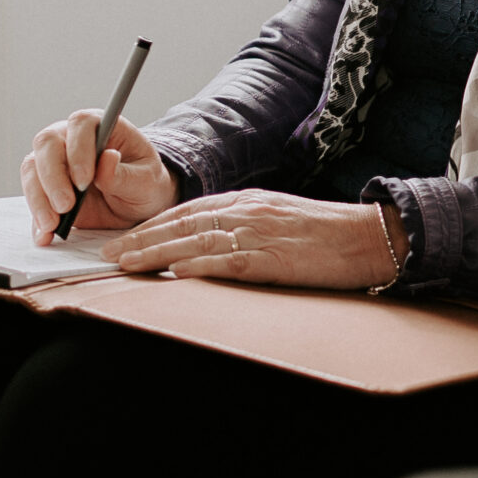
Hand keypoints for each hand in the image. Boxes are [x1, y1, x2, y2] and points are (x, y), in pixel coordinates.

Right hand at [21, 113, 175, 243]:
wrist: (136, 205)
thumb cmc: (145, 183)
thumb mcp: (145, 180)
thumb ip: (124, 173)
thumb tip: (107, 158)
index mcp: (101, 126)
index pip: (81, 123)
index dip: (78, 150)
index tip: (85, 180)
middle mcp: (70, 138)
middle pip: (47, 144)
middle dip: (53, 177)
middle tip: (66, 206)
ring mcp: (53, 161)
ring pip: (32, 169)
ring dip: (39, 198)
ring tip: (53, 224)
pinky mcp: (44, 187)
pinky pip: (32, 197)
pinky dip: (36, 217)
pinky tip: (44, 234)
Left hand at [107, 191, 403, 289]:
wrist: (370, 237)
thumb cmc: (328, 233)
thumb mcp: (281, 217)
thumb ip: (246, 224)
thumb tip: (210, 241)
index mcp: (249, 201)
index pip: (189, 211)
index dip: (153, 225)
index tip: (125, 238)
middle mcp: (247, 213)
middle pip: (182, 224)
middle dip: (141, 238)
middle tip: (108, 253)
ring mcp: (258, 235)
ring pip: (193, 242)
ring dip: (153, 254)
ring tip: (123, 265)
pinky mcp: (271, 260)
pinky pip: (224, 264)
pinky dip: (195, 269)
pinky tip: (171, 275)